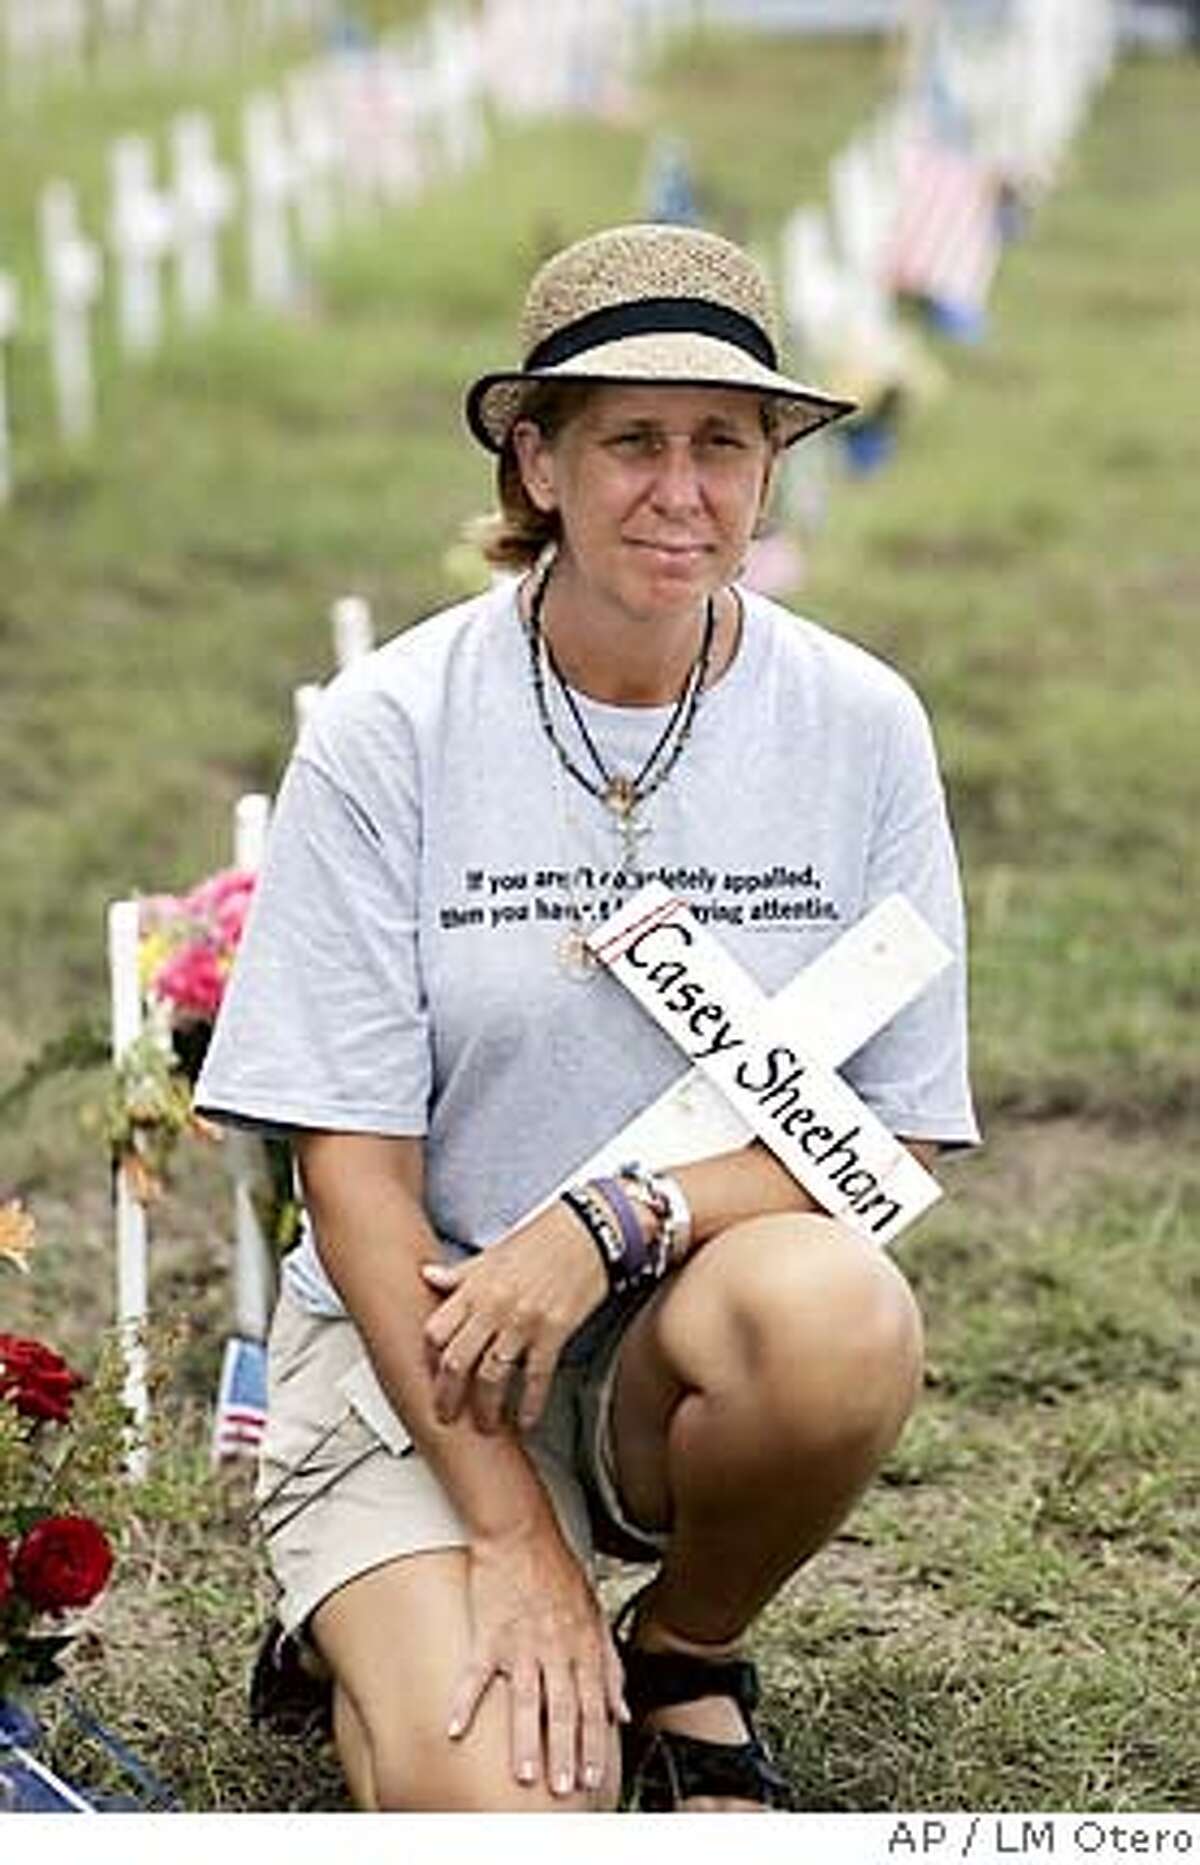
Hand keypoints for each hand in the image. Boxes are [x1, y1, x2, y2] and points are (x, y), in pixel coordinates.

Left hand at [422, 1201, 607, 1431]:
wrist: (590, 1229)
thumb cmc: (544, 1237)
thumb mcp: (493, 1253)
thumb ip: (461, 1274)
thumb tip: (429, 1276)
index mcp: (475, 1286)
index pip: (436, 1331)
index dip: (429, 1359)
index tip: (432, 1375)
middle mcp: (493, 1306)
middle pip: (457, 1361)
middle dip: (448, 1396)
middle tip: (448, 1416)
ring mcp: (523, 1321)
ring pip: (492, 1376)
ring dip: (486, 1408)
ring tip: (487, 1425)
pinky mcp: (554, 1332)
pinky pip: (537, 1377)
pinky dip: (530, 1403)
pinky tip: (527, 1420)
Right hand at [447, 1519, 627, 1793]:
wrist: (521, 1532)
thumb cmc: (558, 1572)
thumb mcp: (596, 1614)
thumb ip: (611, 1665)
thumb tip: (623, 1709)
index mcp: (583, 1646)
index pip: (594, 1704)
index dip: (595, 1742)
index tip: (594, 1775)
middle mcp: (556, 1649)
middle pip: (563, 1708)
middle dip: (565, 1752)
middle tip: (563, 1788)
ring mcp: (521, 1643)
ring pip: (526, 1700)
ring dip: (525, 1740)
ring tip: (523, 1775)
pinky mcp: (489, 1634)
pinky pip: (475, 1674)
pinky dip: (464, 1703)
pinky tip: (454, 1730)